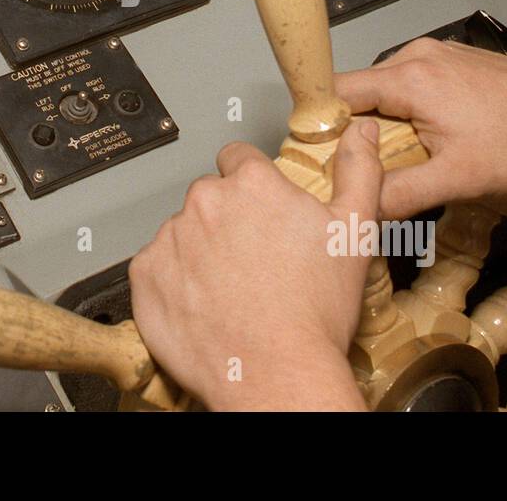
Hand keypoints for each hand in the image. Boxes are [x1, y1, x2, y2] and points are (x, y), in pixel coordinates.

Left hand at [128, 122, 383, 410]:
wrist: (276, 373)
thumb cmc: (315, 310)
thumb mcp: (355, 233)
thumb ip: (359, 170)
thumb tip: (361, 132)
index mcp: (251, 183)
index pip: (239, 158)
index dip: (253, 184)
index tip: (261, 212)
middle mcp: (204, 202)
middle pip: (211, 197)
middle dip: (227, 220)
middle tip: (253, 261)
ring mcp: (170, 238)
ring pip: (183, 233)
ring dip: (200, 251)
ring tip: (231, 289)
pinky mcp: (145, 275)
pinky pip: (157, 267)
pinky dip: (174, 281)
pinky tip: (204, 303)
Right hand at [334, 39, 506, 218]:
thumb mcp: (458, 181)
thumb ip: (398, 194)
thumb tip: (357, 208)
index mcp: (411, 77)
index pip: (337, 91)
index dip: (320, 124)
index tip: (317, 155)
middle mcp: (420, 55)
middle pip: (361, 92)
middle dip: (357, 131)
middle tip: (367, 171)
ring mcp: (442, 55)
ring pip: (389, 91)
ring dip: (388, 124)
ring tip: (409, 159)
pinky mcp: (459, 63)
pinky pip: (415, 86)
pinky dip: (412, 113)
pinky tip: (435, 142)